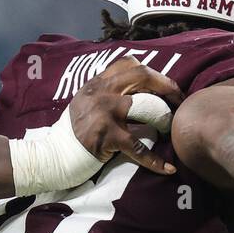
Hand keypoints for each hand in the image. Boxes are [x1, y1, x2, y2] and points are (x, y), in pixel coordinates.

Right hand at [67, 56, 182, 175]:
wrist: (54, 155)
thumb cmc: (73, 131)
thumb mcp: (85, 101)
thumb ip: (104, 90)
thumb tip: (135, 86)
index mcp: (96, 83)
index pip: (129, 63)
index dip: (152, 72)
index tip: (164, 85)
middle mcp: (101, 93)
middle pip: (142, 75)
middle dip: (167, 86)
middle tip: (178, 100)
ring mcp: (104, 114)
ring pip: (145, 106)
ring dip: (164, 116)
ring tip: (173, 127)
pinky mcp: (107, 138)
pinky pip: (138, 148)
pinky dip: (155, 161)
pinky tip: (168, 169)